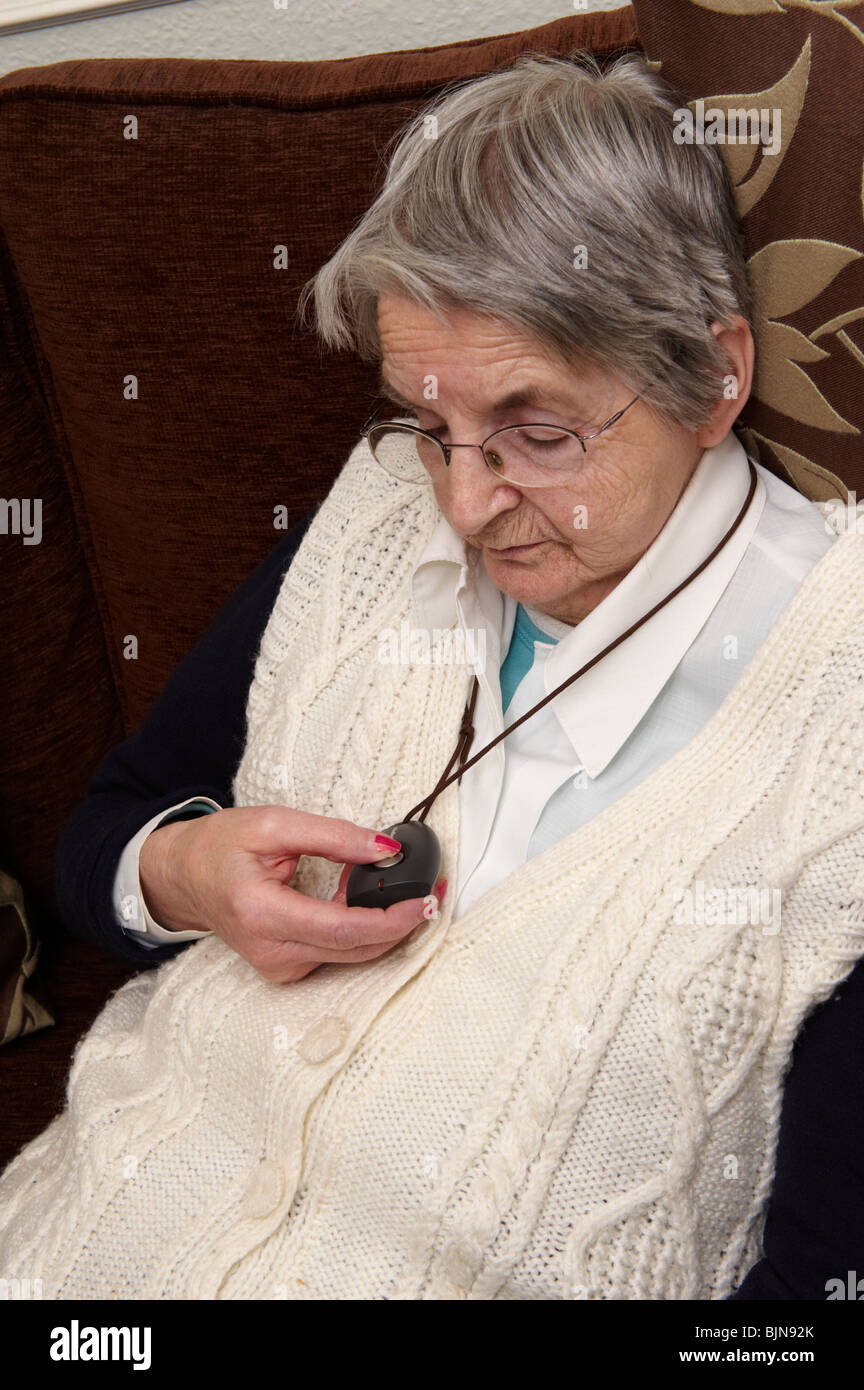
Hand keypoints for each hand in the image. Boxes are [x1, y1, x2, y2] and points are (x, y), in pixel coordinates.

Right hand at [137, 805, 446, 981]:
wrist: (185, 876)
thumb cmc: (222, 846)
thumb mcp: (274, 823)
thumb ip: (333, 836)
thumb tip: (386, 849)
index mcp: (262, 914)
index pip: (344, 930)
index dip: (392, 919)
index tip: (426, 900)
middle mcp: (270, 952)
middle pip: (357, 950)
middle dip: (401, 924)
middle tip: (433, 891)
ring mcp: (278, 968)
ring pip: (352, 957)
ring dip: (385, 927)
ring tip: (403, 890)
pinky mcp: (286, 971)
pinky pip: (338, 955)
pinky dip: (361, 931)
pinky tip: (366, 903)